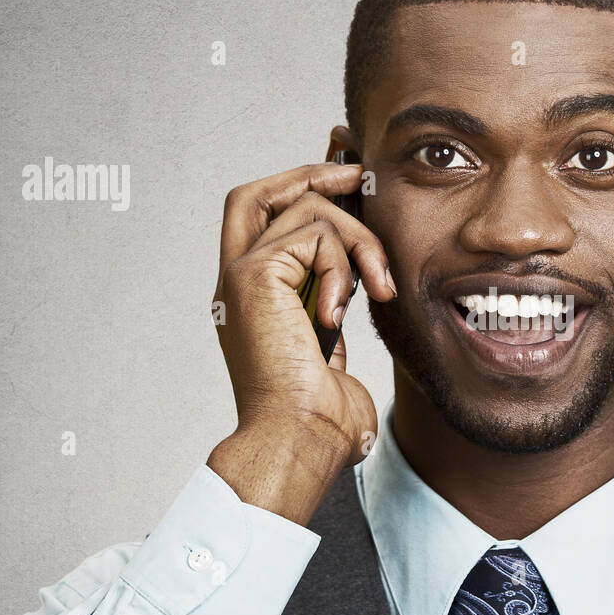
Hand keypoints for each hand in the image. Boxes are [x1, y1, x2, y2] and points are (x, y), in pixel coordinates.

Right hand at [206, 159, 396, 523]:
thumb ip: (334, 297)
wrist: (300, 440)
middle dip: (312, 174)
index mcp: (251, 297)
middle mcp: (236, 281)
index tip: (347, 176)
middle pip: (257, 193)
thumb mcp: (334, 341)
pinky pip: (317, 234)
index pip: (262, 218)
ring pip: (309, 209)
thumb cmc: (322, 414)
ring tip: (377, 288)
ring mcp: (240, 275)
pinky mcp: (255, 275)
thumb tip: (361, 265)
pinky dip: (346, 266)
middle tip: (359, 180)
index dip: (299, 186)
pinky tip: (345, 311)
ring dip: (360, 241)